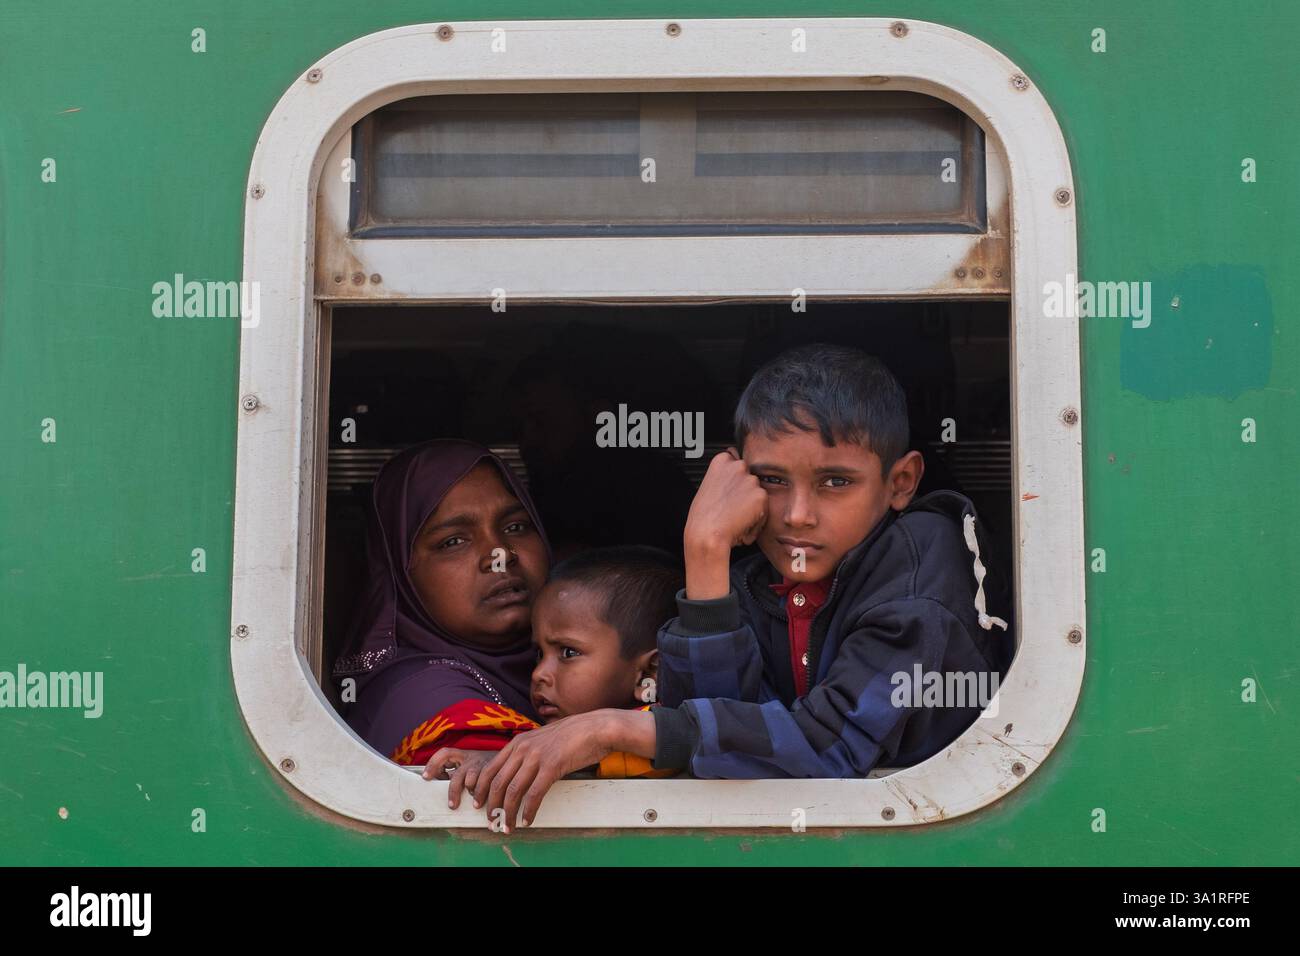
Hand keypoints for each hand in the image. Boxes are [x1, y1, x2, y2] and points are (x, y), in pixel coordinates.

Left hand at [423, 748, 496, 809]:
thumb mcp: (471, 764)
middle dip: (453, 792)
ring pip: (471, 781)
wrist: (513, 757)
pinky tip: (487, 800)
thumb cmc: (487, 765)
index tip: (426, 777)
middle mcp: (472, 759)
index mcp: (464, 755)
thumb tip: (441, 783)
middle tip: (452, 805)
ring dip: (471, 792)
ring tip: (475, 804)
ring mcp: (484, 766)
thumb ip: (458, 773)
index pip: (444, 754)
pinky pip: (487, 784)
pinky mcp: (496, 772)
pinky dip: (485, 794)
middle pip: (457, 775)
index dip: (433, 764)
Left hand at [472, 711, 621, 830]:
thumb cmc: (573, 735)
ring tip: (508, 826)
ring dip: (508, 813)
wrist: (596, 727)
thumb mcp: (542, 739)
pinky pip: (534, 794)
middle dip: (492, 806)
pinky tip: (527, 820)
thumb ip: (528, 752)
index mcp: (518, 742)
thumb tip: (519, 772)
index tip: (479, 804)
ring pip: (513, 791)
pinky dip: (529, 811)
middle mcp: (523, 748)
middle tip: (491, 822)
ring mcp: (537, 757)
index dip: (482, 789)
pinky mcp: (552, 766)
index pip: (490, 768)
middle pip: (498, 782)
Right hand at [684, 449, 767, 550]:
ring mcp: (750, 480)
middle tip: (732, 511)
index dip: (734, 484)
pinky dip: (757, 522)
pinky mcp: (760, 495)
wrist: (705, 534)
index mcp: (721, 460)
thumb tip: (734, 481)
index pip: (737, 465)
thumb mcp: (708, 488)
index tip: (728, 495)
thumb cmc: (702, 518)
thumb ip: (723, 478)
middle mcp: (737, 466)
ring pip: (758, 496)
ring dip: (751, 509)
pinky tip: (741, 526)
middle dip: (745, 495)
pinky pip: (765, 510)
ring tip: (735, 521)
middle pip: (750, 480)